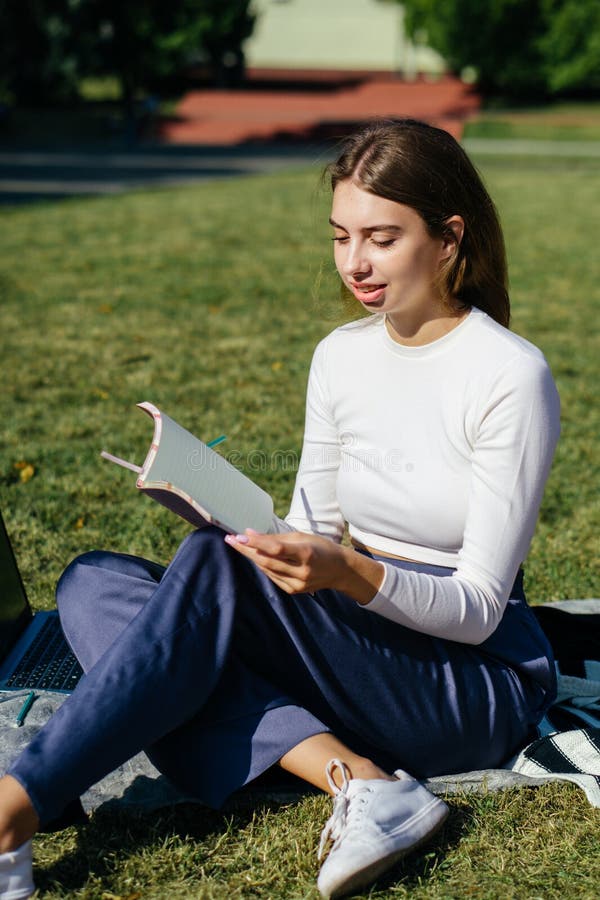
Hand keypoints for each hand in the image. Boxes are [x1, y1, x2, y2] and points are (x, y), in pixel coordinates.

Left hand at [224, 529, 345, 593]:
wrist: (340, 570)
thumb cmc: (320, 548)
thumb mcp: (302, 537)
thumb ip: (276, 538)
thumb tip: (250, 534)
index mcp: (306, 554)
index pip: (276, 549)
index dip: (256, 543)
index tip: (240, 536)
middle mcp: (302, 572)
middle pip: (267, 561)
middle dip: (246, 550)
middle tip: (230, 539)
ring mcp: (297, 584)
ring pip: (267, 570)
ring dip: (252, 557)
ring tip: (239, 545)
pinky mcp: (293, 591)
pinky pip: (272, 577)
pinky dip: (263, 566)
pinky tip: (256, 557)